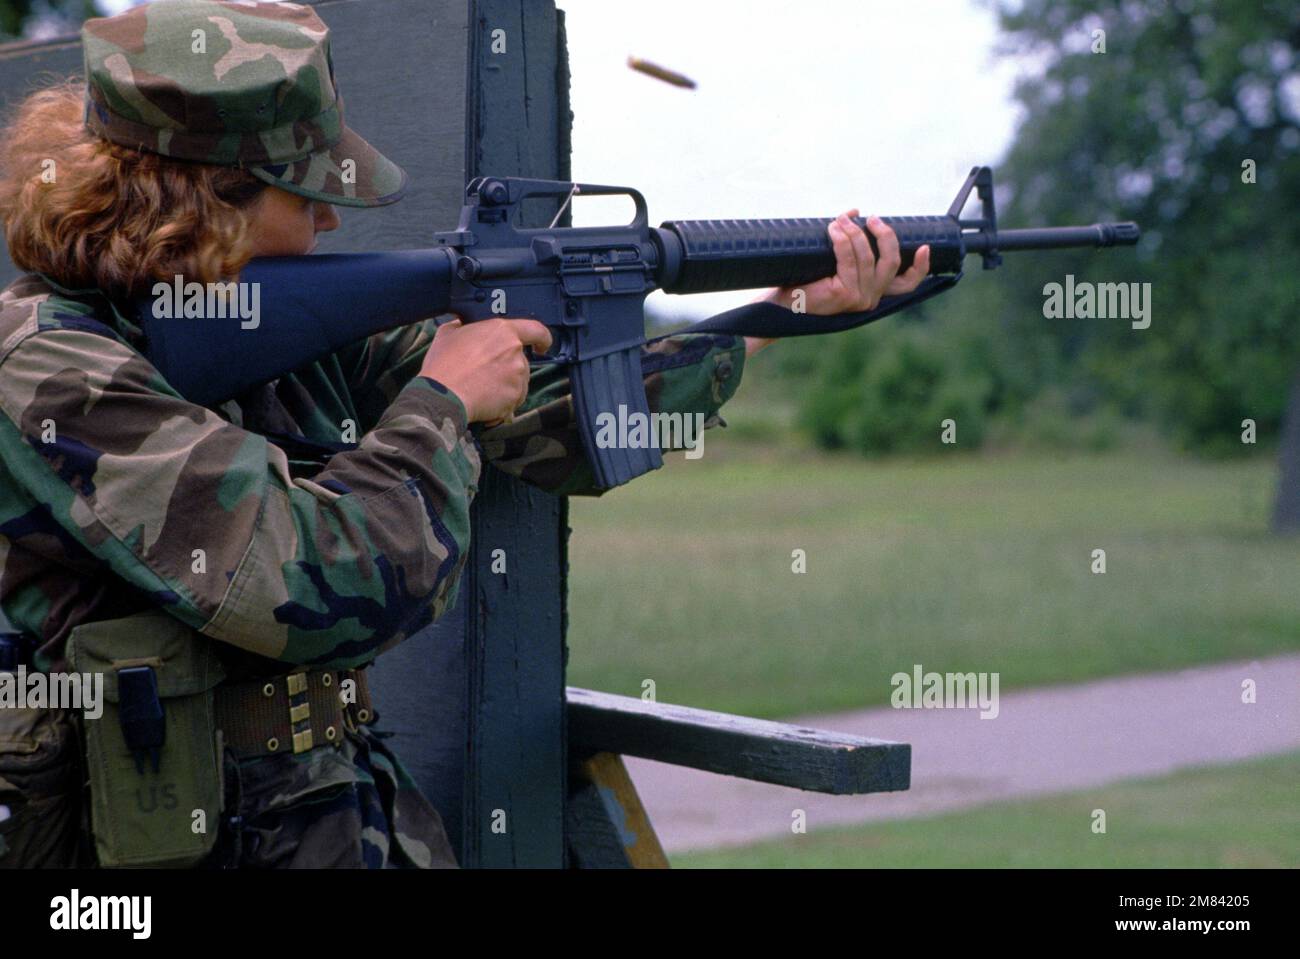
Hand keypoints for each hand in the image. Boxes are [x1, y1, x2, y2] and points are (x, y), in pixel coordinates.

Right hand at [420, 317, 551, 422]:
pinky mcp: (515, 396)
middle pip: (521, 361)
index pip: (535, 329)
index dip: (542, 338)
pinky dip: (502, 403)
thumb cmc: (444, 364)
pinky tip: (484, 402)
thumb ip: (463, 326)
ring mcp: (517, 375)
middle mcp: (515, 351)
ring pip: (518, 381)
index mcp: (502, 331)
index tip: (541, 346)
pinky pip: (513, 399)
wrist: (443, 394)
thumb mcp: (448, 333)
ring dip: (505, 386)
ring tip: (480, 389)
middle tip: (485, 375)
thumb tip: (463, 325)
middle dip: (507, 369)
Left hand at [744, 210, 931, 356]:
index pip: (906, 284)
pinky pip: (849, 257)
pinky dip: (842, 239)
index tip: (924, 247)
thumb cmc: (805, 283)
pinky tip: (833, 229)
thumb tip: (855, 213)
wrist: (782, 306)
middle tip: (871, 219)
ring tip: (839, 221)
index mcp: (873, 292)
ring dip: (854, 232)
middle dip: (883, 234)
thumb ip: (848, 243)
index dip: (920, 266)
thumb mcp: (833, 262)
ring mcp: (859, 298)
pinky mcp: (845, 295)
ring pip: (867, 256)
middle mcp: (871, 298)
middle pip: (890, 261)